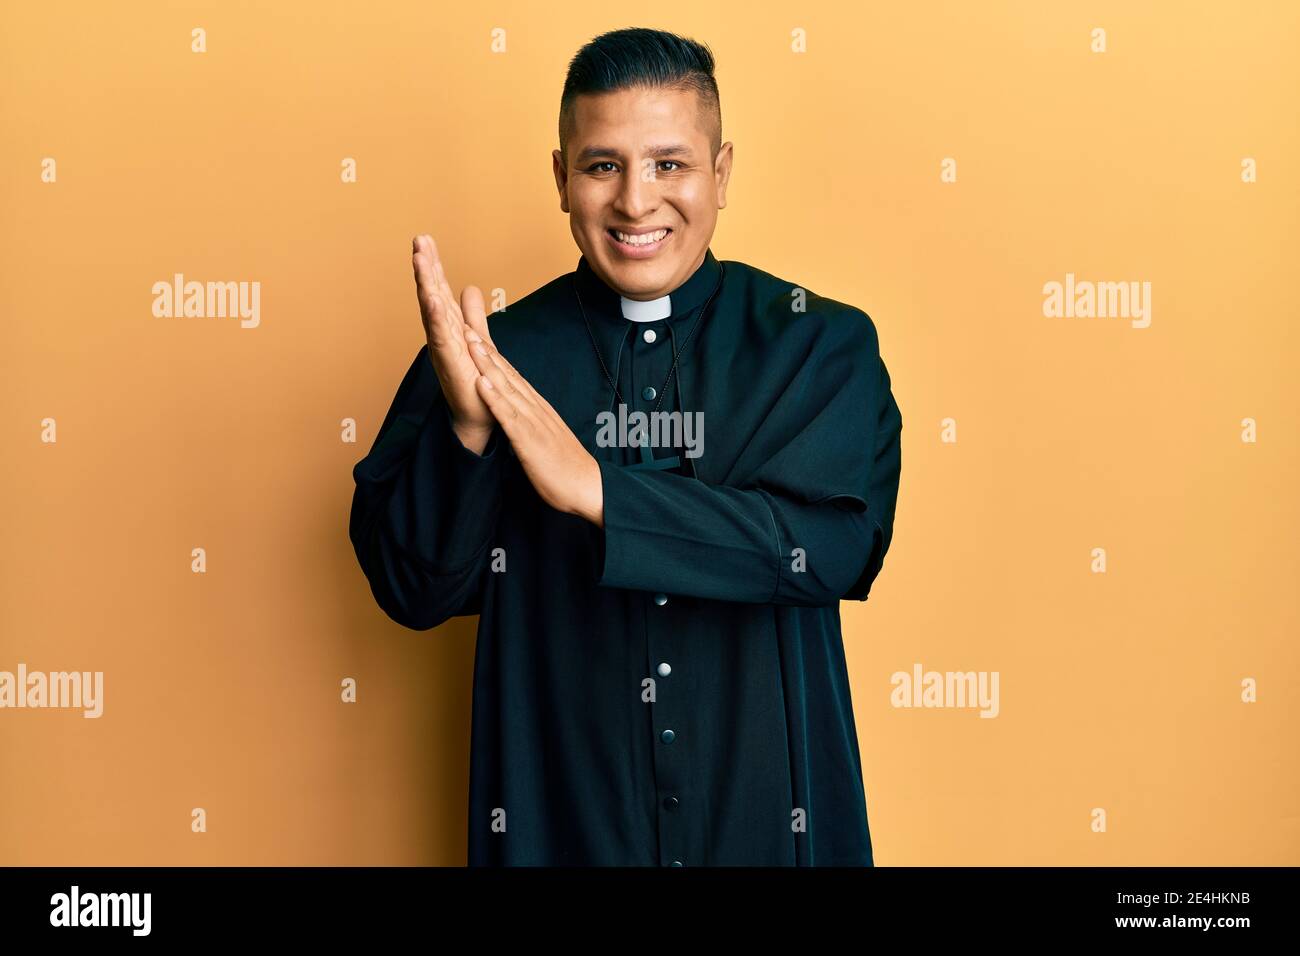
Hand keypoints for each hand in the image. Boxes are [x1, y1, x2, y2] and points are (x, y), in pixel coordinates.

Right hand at [412, 234, 494, 452]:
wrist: (479, 417)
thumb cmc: (475, 383)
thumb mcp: (477, 339)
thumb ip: (472, 315)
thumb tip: (469, 288)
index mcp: (449, 326)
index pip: (439, 289)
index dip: (432, 265)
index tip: (425, 239)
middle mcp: (442, 334)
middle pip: (431, 293)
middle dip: (425, 267)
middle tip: (419, 240)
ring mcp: (443, 347)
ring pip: (432, 310)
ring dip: (426, 284)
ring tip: (420, 259)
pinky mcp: (449, 363)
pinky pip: (441, 336)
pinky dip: (436, 317)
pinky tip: (433, 298)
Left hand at [464, 329, 604, 525]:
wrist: (589, 487)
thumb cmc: (566, 468)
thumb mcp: (546, 438)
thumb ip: (532, 424)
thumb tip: (519, 416)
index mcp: (538, 409)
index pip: (513, 377)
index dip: (494, 357)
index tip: (478, 338)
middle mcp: (535, 409)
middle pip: (508, 375)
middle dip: (486, 351)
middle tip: (466, 326)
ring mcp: (533, 423)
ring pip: (506, 388)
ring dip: (487, 365)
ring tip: (471, 343)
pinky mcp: (529, 440)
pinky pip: (509, 416)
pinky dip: (494, 398)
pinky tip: (481, 383)